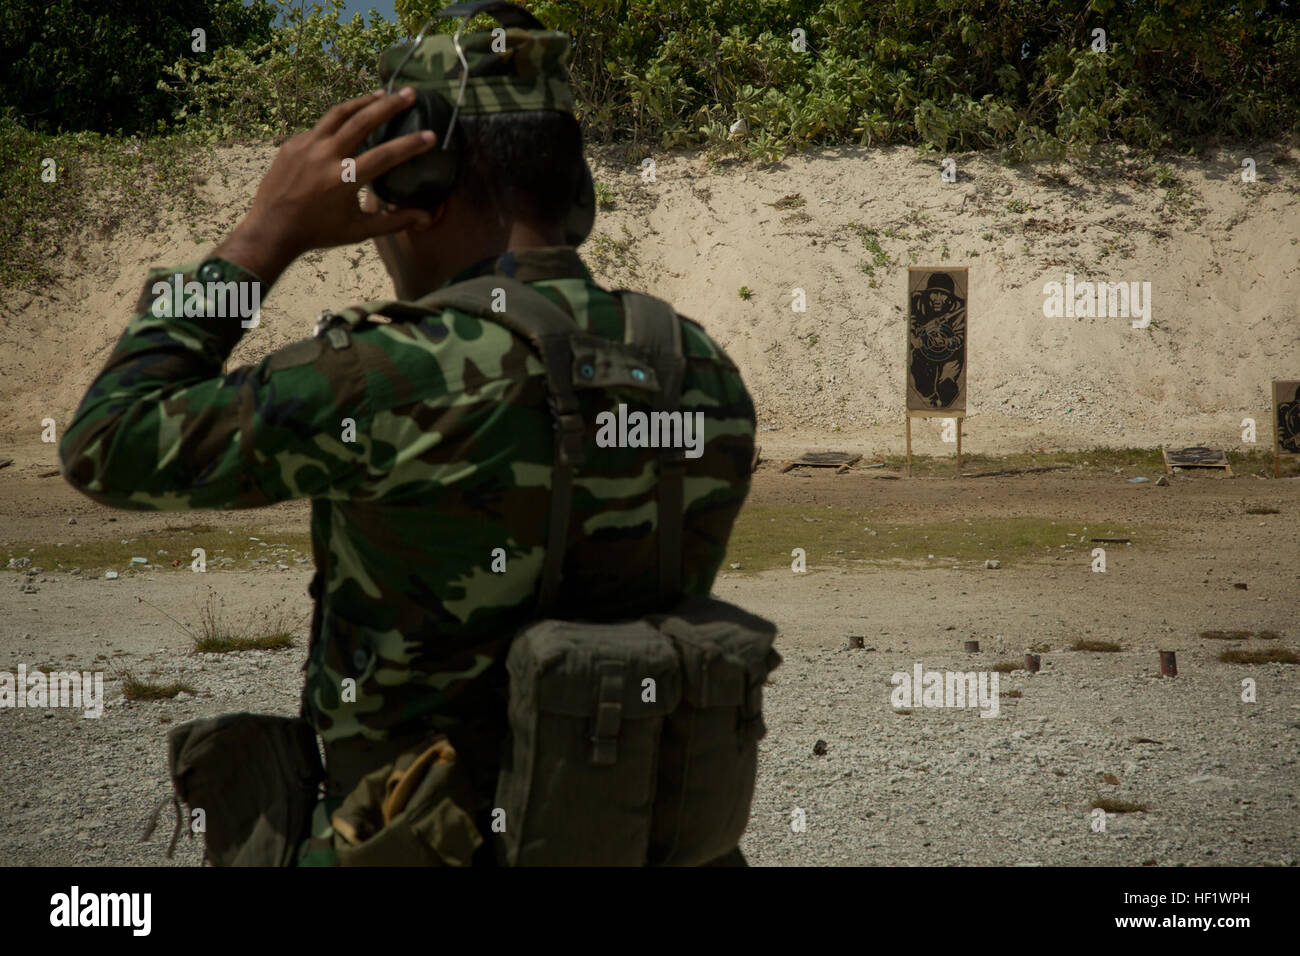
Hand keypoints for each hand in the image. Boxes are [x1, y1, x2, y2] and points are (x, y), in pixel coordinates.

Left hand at [214, 88, 435, 284]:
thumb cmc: (319, 232)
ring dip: (362, 101)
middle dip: (389, 105)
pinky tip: (349, 122)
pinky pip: (320, 128)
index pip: (386, 156)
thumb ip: (395, 222)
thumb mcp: (359, 231)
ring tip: (381, 94)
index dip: (411, 145)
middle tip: (409, 93)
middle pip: (362, 121)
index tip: (431, 135)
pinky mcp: (293, 143)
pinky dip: (338, 122)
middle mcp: (325, 156)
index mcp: (344, 180)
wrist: (272, 228)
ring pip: (339, 114)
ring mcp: (306, 146)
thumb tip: (427, 218)